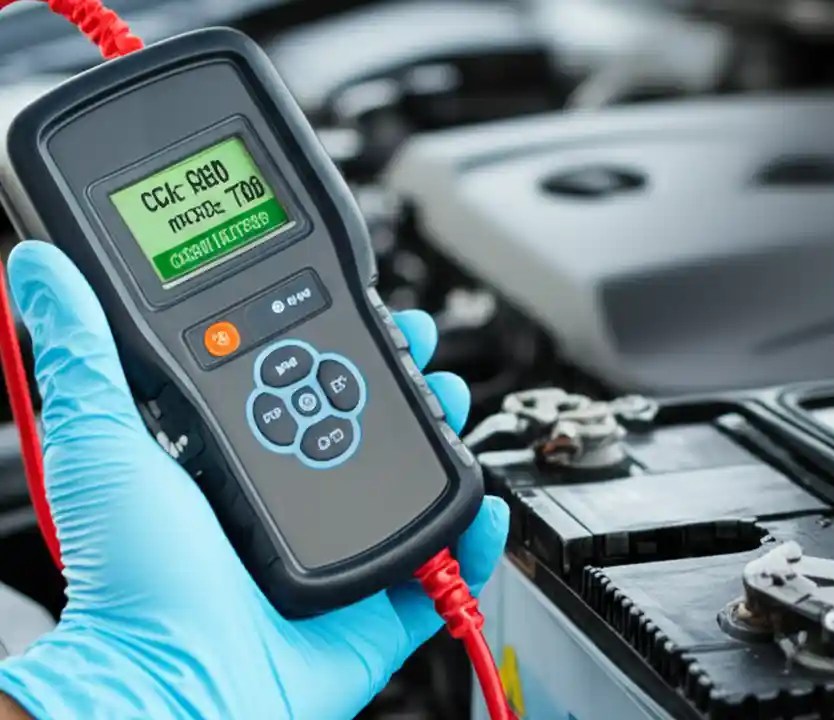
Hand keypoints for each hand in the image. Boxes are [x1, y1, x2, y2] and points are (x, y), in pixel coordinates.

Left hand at [0, 242, 508, 719]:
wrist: (176, 678)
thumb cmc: (130, 579)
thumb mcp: (104, 444)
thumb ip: (84, 354)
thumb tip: (41, 271)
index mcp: (239, 461)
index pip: (306, 382)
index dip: (345, 341)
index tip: (370, 310)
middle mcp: (292, 502)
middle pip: (371, 425)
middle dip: (407, 380)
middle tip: (421, 352)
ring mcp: (339, 552)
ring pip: (409, 484)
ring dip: (444, 440)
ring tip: (450, 407)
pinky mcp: (376, 606)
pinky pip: (442, 570)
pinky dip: (472, 540)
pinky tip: (479, 506)